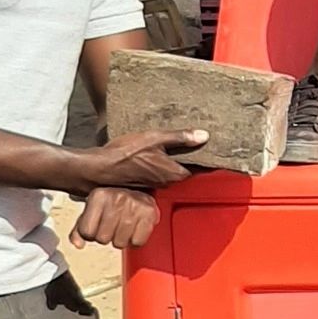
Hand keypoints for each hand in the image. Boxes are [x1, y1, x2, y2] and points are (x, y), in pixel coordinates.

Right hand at [63, 128, 205, 193]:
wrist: (99, 169)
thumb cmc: (125, 154)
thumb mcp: (155, 139)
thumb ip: (180, 137)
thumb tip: (204, 135)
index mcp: (176, 173)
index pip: (203, 167)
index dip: (210, 157)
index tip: (218, 148)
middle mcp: (170, 181)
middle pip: (190, 167)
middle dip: (196, 156)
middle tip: (201, 140)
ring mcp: (158, 182)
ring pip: (175, 168)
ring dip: (179, 158)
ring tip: (182, 142)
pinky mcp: (147, 181)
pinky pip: (163, 169)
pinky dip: (166, 161)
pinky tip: (160, 151)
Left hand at [70, 187, 158, 250]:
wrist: (139, 190)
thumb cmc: (113, 203)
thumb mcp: (92, 211)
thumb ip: (80, 229)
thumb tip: (78, 244)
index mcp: (98, 195)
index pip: (87, 232)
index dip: (92, 234)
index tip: (100, 224)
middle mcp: (116, 198)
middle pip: (103, 239)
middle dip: (108, 237)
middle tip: (114, 226)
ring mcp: (134, 205)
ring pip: (120, 243)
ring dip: (122, 240)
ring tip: (125, 227)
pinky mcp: (149, 213)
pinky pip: (137, 242)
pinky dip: (136, 241)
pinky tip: (135, 229)